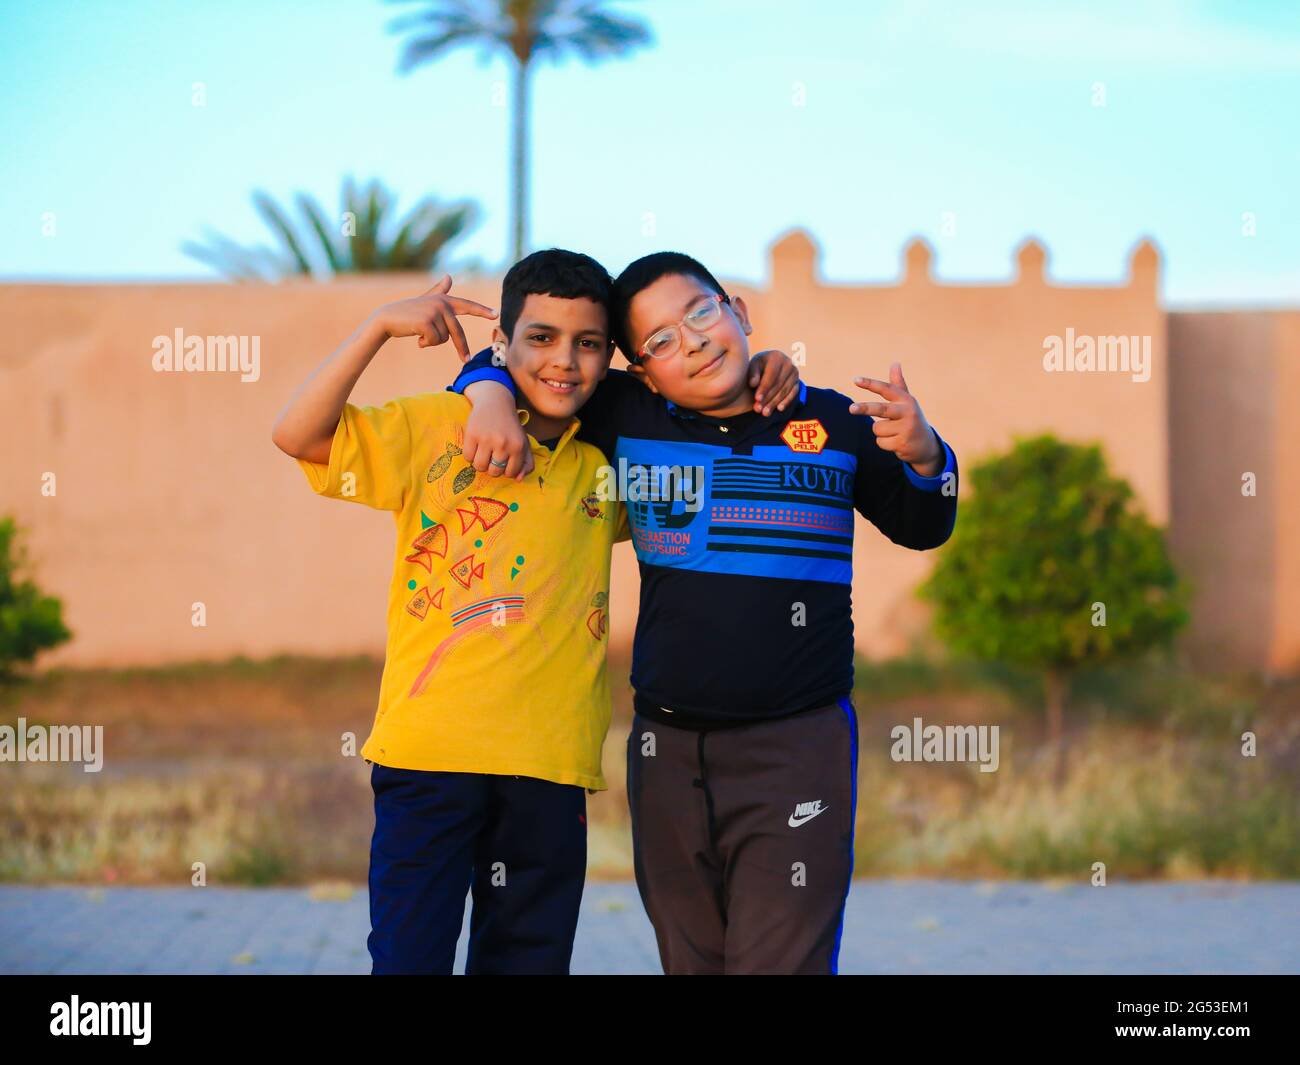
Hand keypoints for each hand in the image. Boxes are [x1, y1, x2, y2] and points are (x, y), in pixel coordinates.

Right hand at [374, 275, 496, 359]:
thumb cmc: (407, 312)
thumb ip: (439, 291)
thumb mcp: (426, 301)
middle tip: (466, 361)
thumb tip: (449, 276)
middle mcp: (442, 303)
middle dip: (462, 348)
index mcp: (444, 300)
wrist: (387, 319)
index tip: (495, 315)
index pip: (467, 306)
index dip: (482, 311)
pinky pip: (434, 341)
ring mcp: (434, 312)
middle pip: (458, 331)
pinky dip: (426, 343)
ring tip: (420, 333)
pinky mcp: (427, 321)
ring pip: (444, 338)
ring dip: (432, 341)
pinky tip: (416, 337)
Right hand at [462, 382, 533, 479]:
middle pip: (494, 472)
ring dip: (480, 463)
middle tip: (492, 455)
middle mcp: (504, 444)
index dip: (505, 469)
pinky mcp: (472, 434)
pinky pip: (468, 457)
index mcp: (518, 447)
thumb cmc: (510, 426)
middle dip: (492, 467)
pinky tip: (475, 446)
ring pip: (480, 467)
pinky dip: (470, 455)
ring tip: (483, 453)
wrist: (495, 402)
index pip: (510, 473)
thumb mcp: (524, 442)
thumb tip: (518, 480)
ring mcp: (487, 439)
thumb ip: (527, 462)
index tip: (503, 461)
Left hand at [748, 349, 801, 415]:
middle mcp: (788, 363)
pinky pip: (793, 393)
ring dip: (774, 403)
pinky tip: (779, 409)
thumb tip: (753, 384)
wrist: (771, 365)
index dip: (764, 388)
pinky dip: (786, 401)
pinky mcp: (798, 382)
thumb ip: (752, 374)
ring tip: (765, 413)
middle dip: (768, 398)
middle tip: (758, 409)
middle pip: (778, 384)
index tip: (757, 399)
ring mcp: (795, 373)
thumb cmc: (759, 366)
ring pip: (785, 390)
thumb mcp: (753, 366)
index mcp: (776, 357)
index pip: (770, 376)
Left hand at [850, 362, 942, 474]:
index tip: (855, 380)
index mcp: (906, 400)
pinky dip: (884, 443)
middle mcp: (907, 412)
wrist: (926, 445)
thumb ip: (898, 384)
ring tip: (894, 432)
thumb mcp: (907, 401)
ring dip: (880, 432)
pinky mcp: (902, 443)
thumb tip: (895, 363)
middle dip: (865, 408)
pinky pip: (880, 442)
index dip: (870, 384)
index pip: (886, 389)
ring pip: (877, 428)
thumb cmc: (911, 418)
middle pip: (881, 409)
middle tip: (851, 408)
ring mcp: (906, 428)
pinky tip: (896, 442)